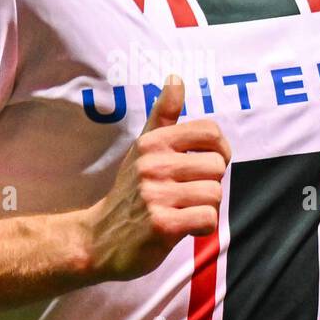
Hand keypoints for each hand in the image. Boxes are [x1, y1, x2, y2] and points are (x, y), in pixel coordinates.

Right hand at [82, 74, 230, 280]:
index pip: (210, 132)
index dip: (220, 150)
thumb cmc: (129, 193)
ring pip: (215, 194)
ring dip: (205, 207)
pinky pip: (208, 219)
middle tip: (187, 194)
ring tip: (183, 210)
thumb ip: (163, 116)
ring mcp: (156, 195)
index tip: (207, 164)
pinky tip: (184, 228)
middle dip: (210, 183)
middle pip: (217, 166)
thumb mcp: (142, 150)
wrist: (99, 241)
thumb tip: (176, 78)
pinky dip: (202, 227)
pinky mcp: (162, 225)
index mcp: (152, 143)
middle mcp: (152, 165)